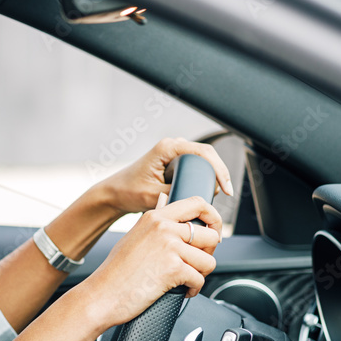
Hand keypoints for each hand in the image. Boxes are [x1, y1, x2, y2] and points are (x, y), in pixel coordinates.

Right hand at [80, 197, 222, 328]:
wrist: (101, 296)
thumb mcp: (133, 236)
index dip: (213, 217)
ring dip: (201, 274)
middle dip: (208, 253)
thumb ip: (153, 221)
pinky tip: (180, 291)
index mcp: (154, 217)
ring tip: (185, 280)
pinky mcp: (173, 269)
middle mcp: (163, 228)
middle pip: (210, 235)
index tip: (213, 231)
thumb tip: (165, 202)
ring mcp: (169, 247)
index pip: (197, 203)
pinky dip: (193, 289)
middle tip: (195, 264)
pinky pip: (200, 279)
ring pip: (209, 260)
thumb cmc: (115, 272)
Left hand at [93, 137, 233, 215]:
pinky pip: (195, 166)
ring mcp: (174, 152)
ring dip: (210, 176)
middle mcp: (172, 145)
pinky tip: (205, 192)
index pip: (204, 153)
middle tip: (221, 195)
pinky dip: (202, 178)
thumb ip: (178, 192)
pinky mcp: (174, 161)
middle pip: (207, 155)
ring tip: (212, 195)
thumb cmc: (128, 192)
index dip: (219, 170)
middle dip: (217, 174)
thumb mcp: (154, 195)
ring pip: (202, 161)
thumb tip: (202, 194)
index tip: (226, 189)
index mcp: (167, 148)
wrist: (114, 194)